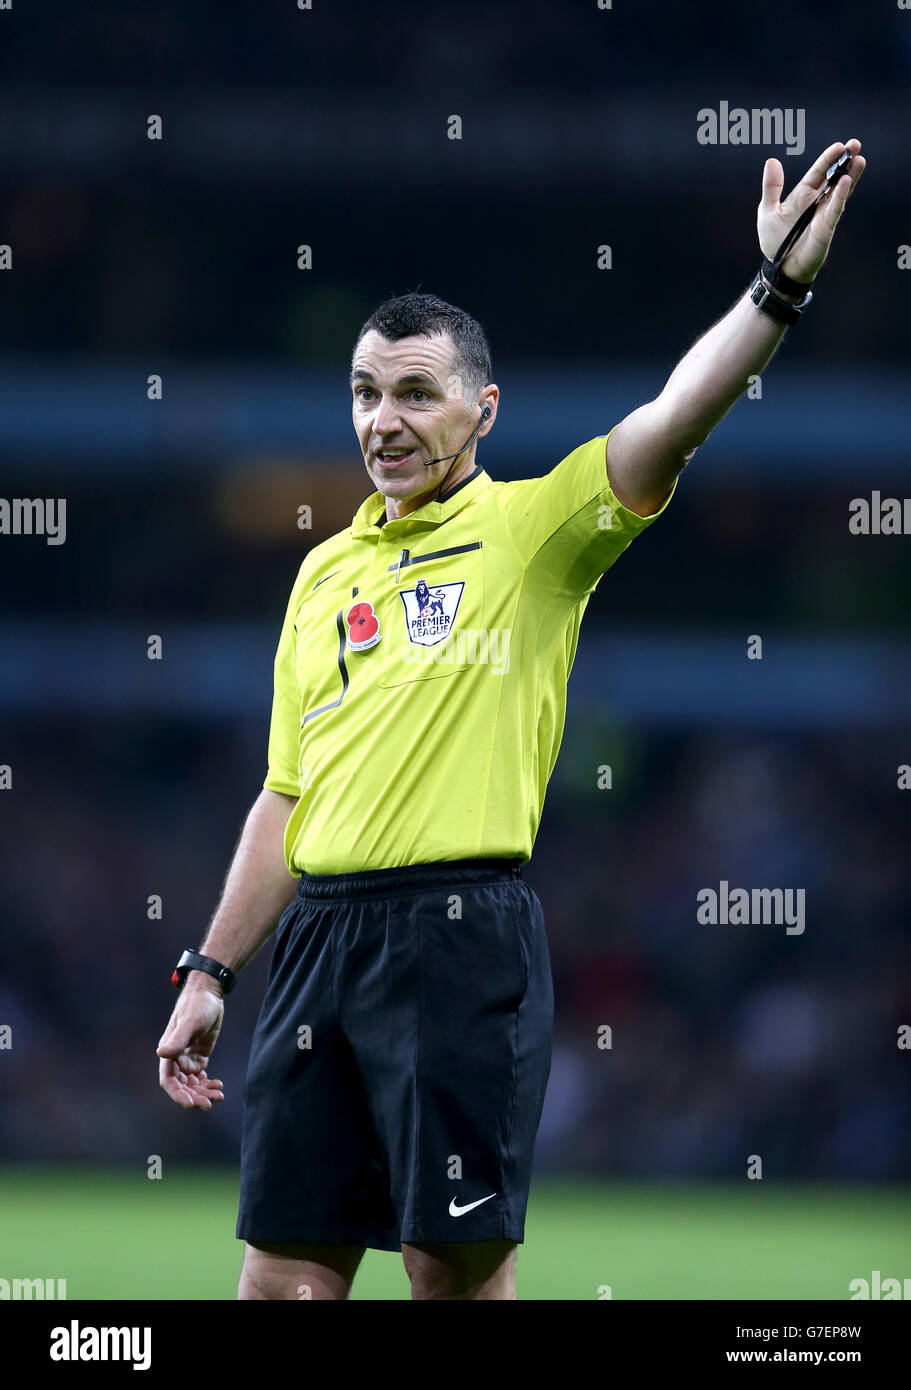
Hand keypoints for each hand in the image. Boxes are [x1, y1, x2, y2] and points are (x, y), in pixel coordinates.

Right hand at [157, 978, 224, 1110]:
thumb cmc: (196, 1004)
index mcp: (169, 1052)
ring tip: (219, 1095)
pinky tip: (218, 1085)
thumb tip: (160, 1053)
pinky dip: (208, 1084)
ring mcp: (187, 1058)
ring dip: (204, 1092)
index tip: (191, 1103)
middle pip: (182, 1086)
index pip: (169, 1081)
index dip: (178, 1094)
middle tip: (211, 1102)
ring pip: (193, 1084)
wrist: (209, 992)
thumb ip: (177, 1039)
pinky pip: (200, 1076)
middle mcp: (176, 1058)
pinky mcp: (199, 1055)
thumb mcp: (189, 1022)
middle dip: (195, 1096)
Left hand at [758, 138, 865, 284]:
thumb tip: (772, 161)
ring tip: (859, 159)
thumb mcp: (768, 211)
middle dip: (845, 161)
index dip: (828, 158)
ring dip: (850, 176)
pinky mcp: (826, 228)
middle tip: (855, 145)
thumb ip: (771, 188)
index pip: (818, 172)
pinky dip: (840, 196)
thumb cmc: (775, 241)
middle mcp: (817, 202)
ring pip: (841, 191)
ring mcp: (824, 214)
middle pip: (834, 177)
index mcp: (803, 194)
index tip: (840, 145)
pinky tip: (846, 182)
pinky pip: (835, 209)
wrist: (779, 268)